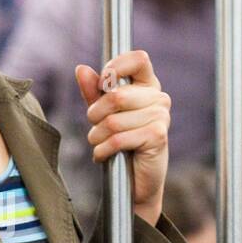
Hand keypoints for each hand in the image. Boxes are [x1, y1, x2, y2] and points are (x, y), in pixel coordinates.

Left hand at [75, 50, 170, 226]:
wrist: (134, 183)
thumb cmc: (120, 145)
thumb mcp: (102, 114)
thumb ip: (94, 92)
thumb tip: (81, 69)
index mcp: (148, 86)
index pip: (138, 59)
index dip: (115, 67)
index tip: (102, 83)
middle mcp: (159, 98)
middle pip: (116, 95)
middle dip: (95, 115)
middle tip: (95, 128)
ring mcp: (161, 117)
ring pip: (113, 120)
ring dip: (97, 136)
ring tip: (101, 144)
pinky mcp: (157, 136)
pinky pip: (118, 138)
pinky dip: (103, 150)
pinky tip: (104, 155)